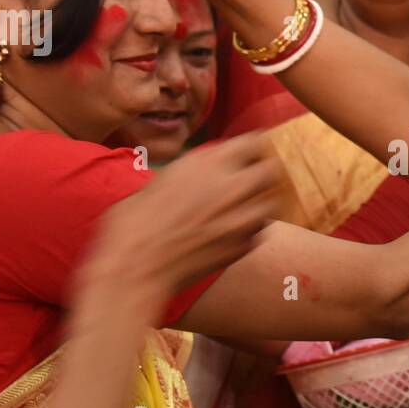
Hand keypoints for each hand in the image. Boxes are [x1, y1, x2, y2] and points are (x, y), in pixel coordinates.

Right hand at [84, 133, 281, 301]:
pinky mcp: (243, 246)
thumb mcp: (163, 178)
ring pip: (272, 202)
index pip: (253, 143)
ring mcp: (242, 218)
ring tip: (243, 207)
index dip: (253, 148)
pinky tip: (232, 232)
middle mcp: (232, 186)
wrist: (137, 265)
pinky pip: (259, 232)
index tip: (250, 153)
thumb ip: (197, 169)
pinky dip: (250, 229)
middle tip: (252, 179)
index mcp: (210, 162)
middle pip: (271, 170)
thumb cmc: (136, 220)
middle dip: (264, 172)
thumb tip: (211, 171)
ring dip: (261, 202)